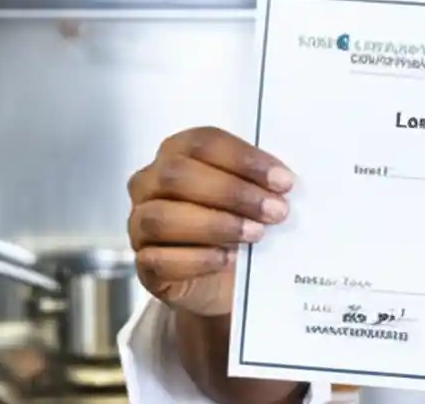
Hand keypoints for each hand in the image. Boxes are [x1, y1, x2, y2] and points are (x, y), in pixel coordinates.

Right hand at [127, 127, 294, 316]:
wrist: (225, 281)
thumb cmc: (239, 225)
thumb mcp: (253, 197)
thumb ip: (262, 182)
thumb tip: (285, 182)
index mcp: (178, 153)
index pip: (203, 143)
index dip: (244, 159)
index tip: (282, 180)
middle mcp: (150, 184)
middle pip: (178, 175)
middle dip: (232, 192)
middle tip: (275, 210)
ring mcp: (140, 225)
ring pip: (161, 217)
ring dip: (215, 224)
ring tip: (255, 234)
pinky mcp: (144, 266)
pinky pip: (158, 259)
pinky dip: (197, 258)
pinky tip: (228, 258)